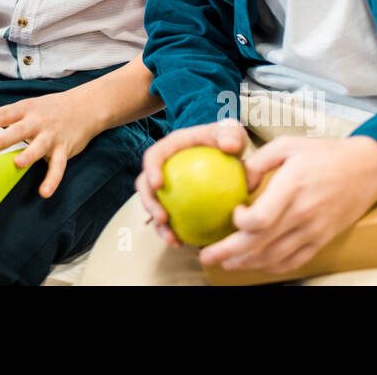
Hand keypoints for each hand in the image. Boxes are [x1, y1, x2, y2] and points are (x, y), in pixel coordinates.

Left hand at [0, 88, 98, 197]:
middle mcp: (38, 122)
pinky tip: (44, 191)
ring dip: (29, 155)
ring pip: (39, 147)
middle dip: (2, 140)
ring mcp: (52, 136)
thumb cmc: (51, 108)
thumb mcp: (26, 105)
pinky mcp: (64, 149)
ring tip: (18, 164)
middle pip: (18, 130)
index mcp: (26, 109)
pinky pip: (58, 166)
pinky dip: (52, 179)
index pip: (3, 115)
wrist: (86, 107)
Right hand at [136, 119, 249, 247]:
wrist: (228, 153)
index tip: (158, 184)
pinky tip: (186, 244)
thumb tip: (230, 146)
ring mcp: (167, 186)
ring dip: (159, 225)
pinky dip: (175, 232)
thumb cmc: (227, 139)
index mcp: (169, 147)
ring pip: (154, 206)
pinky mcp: (176, 202)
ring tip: (173, 240)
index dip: (150, 170)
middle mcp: (163, 167)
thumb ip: (231, 134)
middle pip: (145, 185)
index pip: (153, 156)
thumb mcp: (231, 131)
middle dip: (148, 203)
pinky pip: (171, 218)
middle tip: (162, 218)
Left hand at [196, 135, 376, 274]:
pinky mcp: (322, 239)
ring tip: (226, 262)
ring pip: (275, 257)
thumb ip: (259, 161)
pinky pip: (295, 261)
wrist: (367, 169)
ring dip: (247, 263)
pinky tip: (257, 264)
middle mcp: (303, 213)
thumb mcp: (288, 144)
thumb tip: (240, 182)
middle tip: (207, 256)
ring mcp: (314, 230)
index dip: (241, 223)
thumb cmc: (325, 153)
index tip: (233, 213)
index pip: (261, 219)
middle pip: (261, 243)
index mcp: (292, 187)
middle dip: (229, 252)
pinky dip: (273, 266)